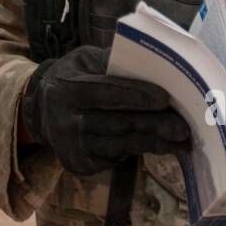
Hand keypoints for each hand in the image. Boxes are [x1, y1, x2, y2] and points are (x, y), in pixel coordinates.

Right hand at [21, 45, 190, 176]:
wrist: (41, 110)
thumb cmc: (72, 78)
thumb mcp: (84, 61)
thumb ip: (111, 62)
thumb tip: (150, 64)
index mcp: (65, 88)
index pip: (104, 92)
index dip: (135, 96)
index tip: (165, 99)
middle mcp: (65, 120)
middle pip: (117, 122)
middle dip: (154, 124)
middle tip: (183, 127)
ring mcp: (72, 146)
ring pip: (121, 144)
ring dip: (155, 142)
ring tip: (182, 141)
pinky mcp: (80, 164)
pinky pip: (116, 157)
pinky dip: (141, 152)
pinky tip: (162, 146)